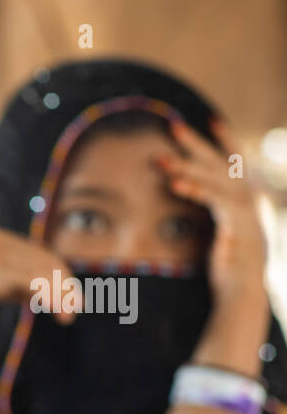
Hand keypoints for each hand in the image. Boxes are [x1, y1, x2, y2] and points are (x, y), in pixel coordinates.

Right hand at [0, 229, 75, 327]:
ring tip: (67, 316)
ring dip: (62, 294)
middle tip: (74, 308)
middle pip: (46, 259)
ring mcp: (2, 252)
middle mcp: (1, 241)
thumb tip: (32, 296)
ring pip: (47, 270)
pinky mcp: (3, 268)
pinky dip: (55, 297)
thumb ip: (6, 285)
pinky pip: (39, 281)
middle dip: (63, 284)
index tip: (59, 298)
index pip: (35, 254)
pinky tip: (60, 313)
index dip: (51, 276)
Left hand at [156, 119, 268, 320]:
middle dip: (197, 144)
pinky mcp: (238, 224)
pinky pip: (215, 201)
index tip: (211, 120)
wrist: (242, 293)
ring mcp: (249, 211)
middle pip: (223, 162)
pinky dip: (195, 190)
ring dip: (187, 167)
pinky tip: (174, 184)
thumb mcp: (224, 232)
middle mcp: (253, 199)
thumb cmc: (229, 266)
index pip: (237, 162)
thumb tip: (197, 196)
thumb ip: (217, 211)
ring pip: (216, 178)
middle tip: (173, 125)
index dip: (225, 140)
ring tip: (161, 160)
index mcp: (251, 199)